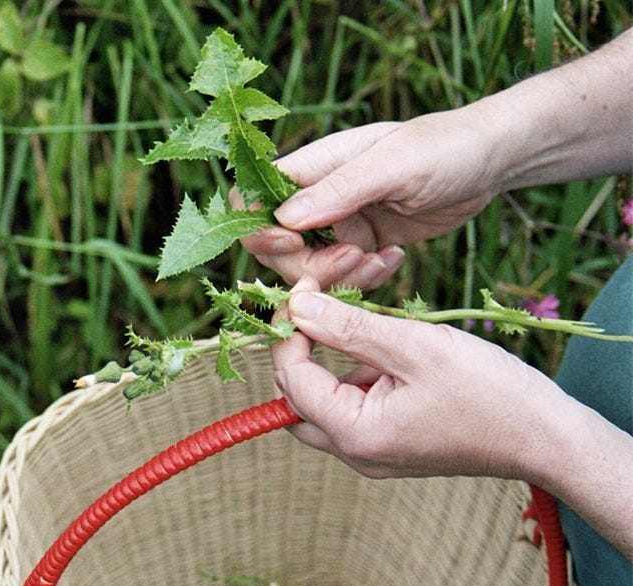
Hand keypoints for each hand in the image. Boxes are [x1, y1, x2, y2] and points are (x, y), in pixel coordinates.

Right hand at [233, 111, 504, 287]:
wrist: (492, 161)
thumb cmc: (444, 148)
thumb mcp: (394, 164)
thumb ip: (340, 190)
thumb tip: (284, 218)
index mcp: (312, 166)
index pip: (252, 197)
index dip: (258, 228)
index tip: (290, 243)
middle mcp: (317, 196)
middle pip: (274, 246)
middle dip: (306, 264)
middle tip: (352, 257)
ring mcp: (339, 223)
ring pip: (307, 268)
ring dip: (337, 275)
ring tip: (379, 259)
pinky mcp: (363, 244)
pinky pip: (344, 276)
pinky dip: (364, 278)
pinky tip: (394, 258)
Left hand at [270, 277, 568, 480]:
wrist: (548, 437)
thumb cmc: (490, 392)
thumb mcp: (415, 346)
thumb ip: (349, 327)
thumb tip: (297, 307)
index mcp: (353, 433)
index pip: (292, 378)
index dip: (289, 331)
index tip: (304, 290)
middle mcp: (354, 452)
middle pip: (295, 395)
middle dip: (301, 345)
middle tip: (318, 301)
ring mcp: (372, 452)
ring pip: (323, 398)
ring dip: (329, 355)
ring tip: (353, 312)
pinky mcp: (390, 443)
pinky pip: (352, 404)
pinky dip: (355, 371)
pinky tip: (382, 341)